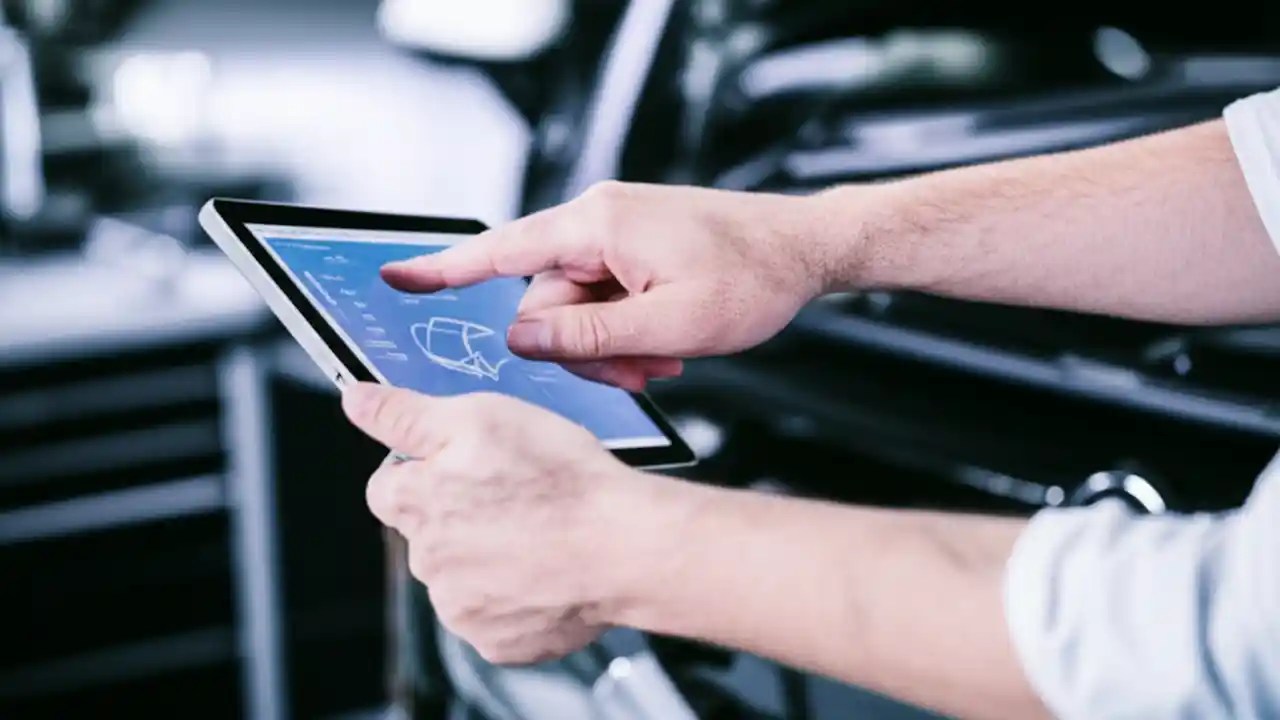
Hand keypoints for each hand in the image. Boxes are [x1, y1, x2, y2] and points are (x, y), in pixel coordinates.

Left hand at [342, 381, 679, 663]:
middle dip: (462, 514)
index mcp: (415, 503)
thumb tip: (354, 400)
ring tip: (541, 532)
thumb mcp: (479, 416)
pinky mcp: (499, 643)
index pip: (387, 486)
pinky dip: (518, 597)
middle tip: (518, 493)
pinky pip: (497, 616)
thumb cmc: (560, 479)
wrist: (624, 547)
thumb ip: (405, 413)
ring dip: (490, 557)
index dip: (424, 469)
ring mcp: (462, 609)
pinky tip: (549, 569)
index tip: (466, 464)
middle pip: (428, 533)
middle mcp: (429, 562)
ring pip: (463, 577)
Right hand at [381, 182, 833, 389]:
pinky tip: (668, 342)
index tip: (397, 279)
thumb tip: (522, 338)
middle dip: (584, 347)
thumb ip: (588, 336)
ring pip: (580, 309)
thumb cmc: (753, 276)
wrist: (808, 248)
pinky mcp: (636, 249)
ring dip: (614, 344)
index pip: (502, 251)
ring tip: (667, 354)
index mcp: (598, 226)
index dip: (446, 271)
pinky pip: (607, 298)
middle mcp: (599, 222)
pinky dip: (628, 329)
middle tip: (641, 368)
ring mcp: (618, 235)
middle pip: (547, 300)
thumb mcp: (670, 323)